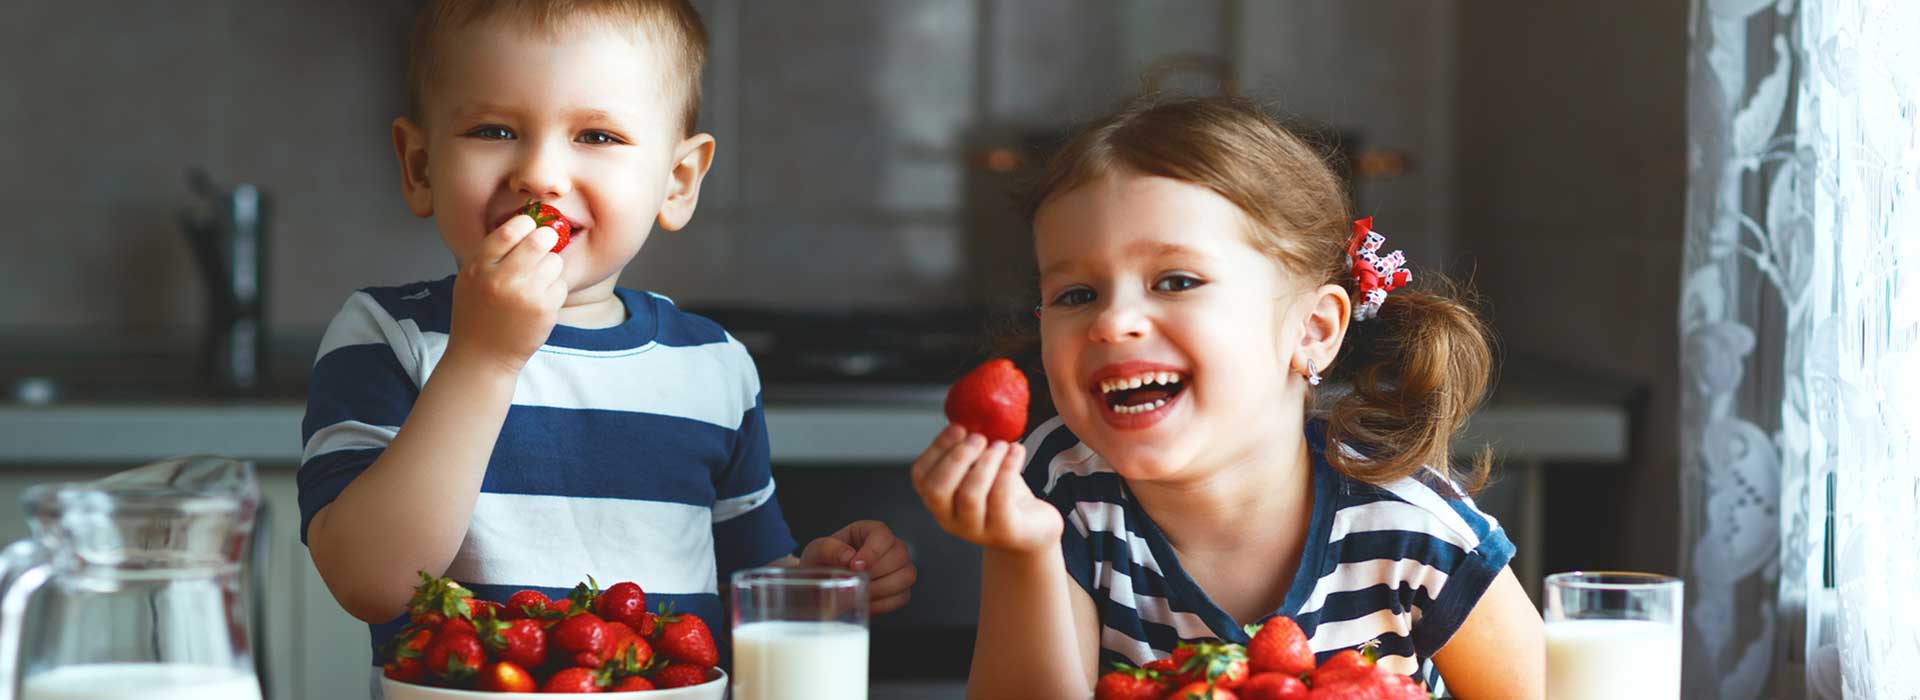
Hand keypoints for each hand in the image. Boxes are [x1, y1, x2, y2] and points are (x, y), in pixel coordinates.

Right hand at [448, 215, 567, 372]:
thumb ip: (492, 253)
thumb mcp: (471, 278)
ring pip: (555, 262)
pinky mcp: (544, 310)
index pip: (510, 230)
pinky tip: (539, 302)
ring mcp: (525, 295)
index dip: (526, 224)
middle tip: (546, 242)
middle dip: (547, 238)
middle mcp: (502, 278)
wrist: (482, 356)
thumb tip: (526, 221)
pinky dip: (554, 290)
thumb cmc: (477, 313)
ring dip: (550, 268)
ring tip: (536, 282)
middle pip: (540, 240)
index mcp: (480, 267)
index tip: (530, 226)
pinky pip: (561, 285)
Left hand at [799, 520, 916, 613]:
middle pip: (900, 555)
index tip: (855, 566)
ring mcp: (898, 568)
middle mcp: (889, 547)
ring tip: (861, 592)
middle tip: (856, 581)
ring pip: (906, 576)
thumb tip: (848, 556)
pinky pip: (902, 597)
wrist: (822, 586)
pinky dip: (884, 604)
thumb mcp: (816, 551)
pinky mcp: (899, 589)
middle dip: (876, 573)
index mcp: (869, 531)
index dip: (872, 552)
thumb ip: (828, 549)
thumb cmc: (822, 564)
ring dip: (882, 588)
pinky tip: (866, 602)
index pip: (883, 535)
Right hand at [912, 425, 1061, 553]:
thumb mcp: (981, 469)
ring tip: (1002, 444)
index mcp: (939, 501)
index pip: (921, 476)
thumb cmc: (1002, 493)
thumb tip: (970, 409)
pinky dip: (1007, 469)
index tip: (958, 426)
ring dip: (986, 462)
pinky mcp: (1004, 532)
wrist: (1034, 527)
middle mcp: (950, 519)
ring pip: (969, 495)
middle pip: (937, 490)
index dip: (937, 448)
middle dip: (957, 457)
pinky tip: (1017, 451)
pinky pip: (1000, 500)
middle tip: (979, 437)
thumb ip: (971, 448)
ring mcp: (976, 530)